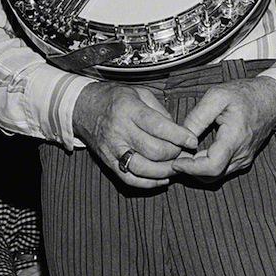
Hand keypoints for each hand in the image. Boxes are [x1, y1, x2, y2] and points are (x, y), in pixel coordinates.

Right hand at [73, 80, 198, 188]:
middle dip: (174, 154)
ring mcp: (112, 148)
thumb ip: (159, 110)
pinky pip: (130, 179)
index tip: (192, 140)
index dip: (179, 136)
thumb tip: (177, 131)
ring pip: (143, 168)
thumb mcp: (138, 92)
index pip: (158, 126)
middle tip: (184, 152)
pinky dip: (149, 183)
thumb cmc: (114, 98)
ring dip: (165, 171)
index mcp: (128, 109)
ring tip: (176, 166)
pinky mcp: (107, 162)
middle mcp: (119, 130)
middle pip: (153, 150)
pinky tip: (162, 179)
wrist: (82, 107)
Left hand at [171, 76, 275, 182]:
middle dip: (189, 170)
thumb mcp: (217, 96)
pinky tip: (193, 154)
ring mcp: (244, 159)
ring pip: (216, 176)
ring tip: (180, 155)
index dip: (190, 168)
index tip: (174, 161)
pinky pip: (222, 170)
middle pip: (211, 176)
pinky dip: (206, 167)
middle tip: (172, 157)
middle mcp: (241, 155)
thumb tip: (182, 135)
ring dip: (197, 170)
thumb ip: (198, 117)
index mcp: (235, 139)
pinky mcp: (243, 160)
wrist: (271, 99)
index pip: (212, 166)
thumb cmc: (243, 94)